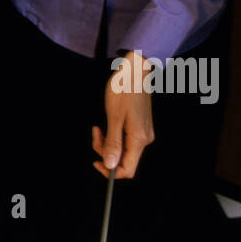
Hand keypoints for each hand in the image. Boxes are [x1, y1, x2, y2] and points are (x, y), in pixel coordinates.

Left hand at [91, 50, 154, 179]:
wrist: (135, 71)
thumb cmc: (124, 89)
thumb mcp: (114, 116)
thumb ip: (112, 143)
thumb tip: (110, 166)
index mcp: (139, 139)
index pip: (127, 170)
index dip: (111, 171)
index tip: (96, 162)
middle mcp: (144, 139)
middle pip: (124, 160)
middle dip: (106, 152)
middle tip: (96, 134)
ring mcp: (143, 132)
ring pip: (124, 149)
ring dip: (108, 142)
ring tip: (99, 128)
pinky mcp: (140, 126)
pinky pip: (126, 139)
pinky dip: (114, 135)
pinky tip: (108, 125)